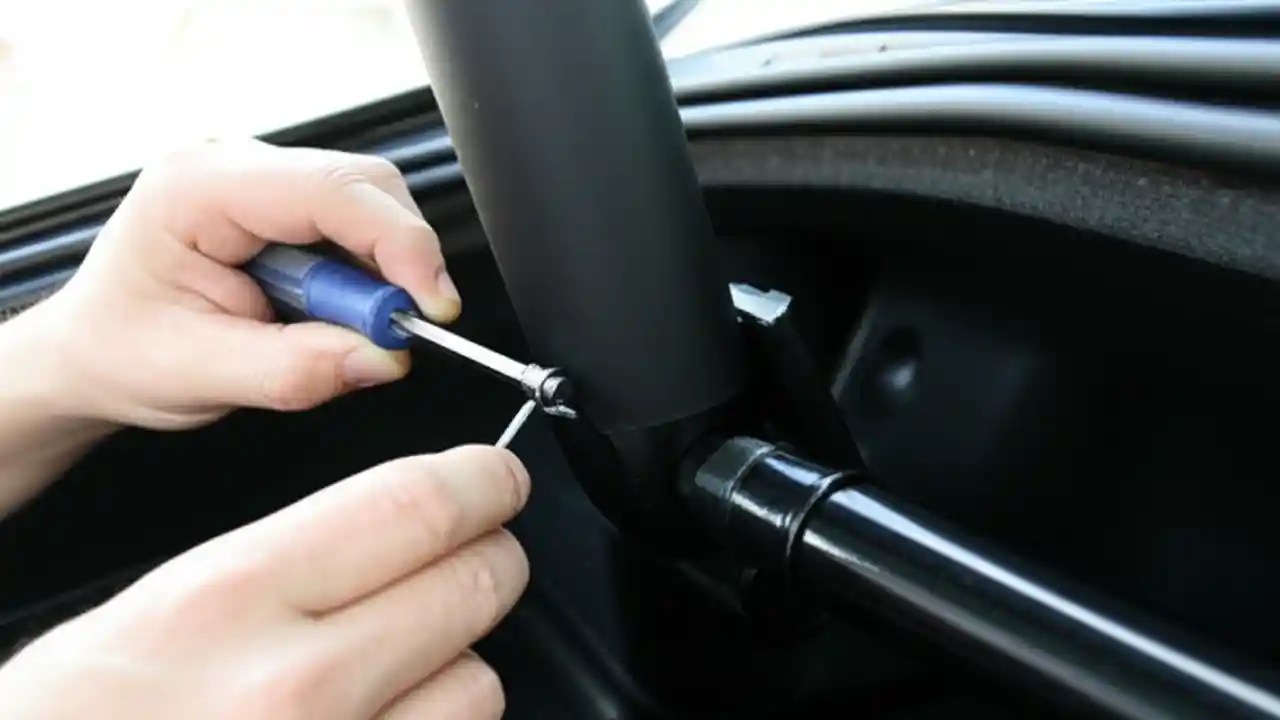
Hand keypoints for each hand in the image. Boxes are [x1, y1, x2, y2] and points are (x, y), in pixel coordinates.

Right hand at [0, 445, 529, 719]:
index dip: (482, 481)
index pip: (415, 507)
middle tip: (479, 552)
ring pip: (479, 684)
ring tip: (405, 662)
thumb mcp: (159, 609)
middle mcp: (296, 688)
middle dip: (492, 557)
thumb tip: (400, 522)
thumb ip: (287, 557)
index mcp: (230, 601)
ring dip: (461, 661)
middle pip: (474, 586)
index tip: (494, 478)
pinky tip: (387, 719)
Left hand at [30, 137, 460, 429]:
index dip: (400, 244)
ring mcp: (263, 181)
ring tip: (341, 333)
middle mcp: (235, 165)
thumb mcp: (201, 374)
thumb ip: (296, 368)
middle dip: (399, 263)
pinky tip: (329, 314)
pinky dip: (365, 280)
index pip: (332, 191)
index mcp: (199, 187)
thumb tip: (385, 356)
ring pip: (371, 208)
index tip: (432, 307)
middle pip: (366, 187)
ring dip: (380, 277)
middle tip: (395, 333)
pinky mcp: (285, 208)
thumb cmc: (121, 351)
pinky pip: (356, 231)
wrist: (90, 352)